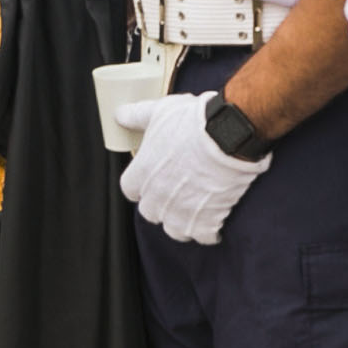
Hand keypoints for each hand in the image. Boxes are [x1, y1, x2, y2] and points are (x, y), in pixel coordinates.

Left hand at [116, 92, 266, 244]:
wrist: (228, 135)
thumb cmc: (194, 122)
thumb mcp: (159, 112)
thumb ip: (136, 116)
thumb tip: (119, 116)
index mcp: (142, 174)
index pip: (130, 190)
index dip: (142, 185)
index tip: (155, 179)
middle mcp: (157, 197)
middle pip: (150, 213)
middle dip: (162, 205)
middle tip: (179, 193)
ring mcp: (181, 212)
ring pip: (175, 230)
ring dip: (184, 222)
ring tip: (197, 211)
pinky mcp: (206, 221)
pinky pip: (203, 236)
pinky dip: (210, 231)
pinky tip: (216, 221)